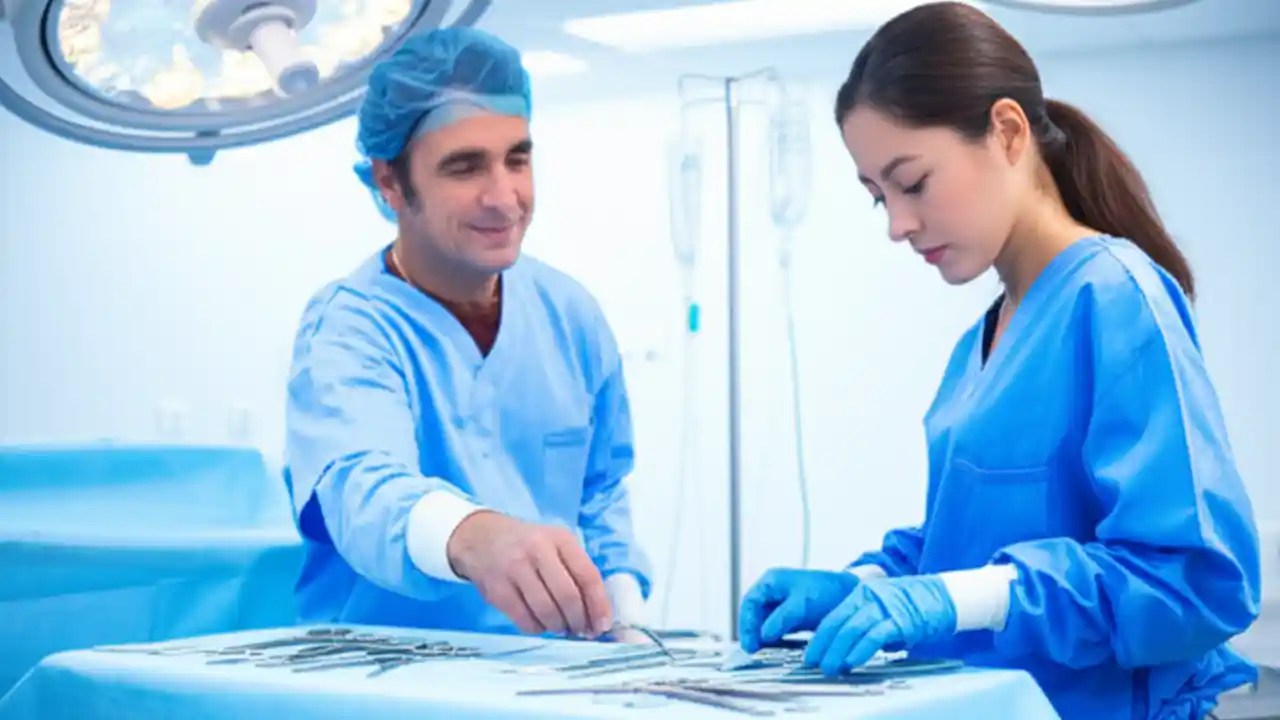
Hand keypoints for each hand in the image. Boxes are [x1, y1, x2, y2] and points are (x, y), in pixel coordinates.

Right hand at [447, 511, 612, 637]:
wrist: (481, 537)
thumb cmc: (528, 545)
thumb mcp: (555, 544)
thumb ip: (576, 571)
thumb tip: (596, 614)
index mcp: (560, 539)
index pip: (587, 575)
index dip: (599, 605)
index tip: (602, 624)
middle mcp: (538, 551)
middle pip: (568, 597)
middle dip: (579, 621)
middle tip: (580, 630)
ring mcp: (515, 569)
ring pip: (547, 612)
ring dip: (558, 627)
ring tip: (560, 627)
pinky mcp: (497, 589)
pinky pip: (525, 620)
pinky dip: (538, 628)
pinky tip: (540, 623)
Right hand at [738, 568, 860, 652]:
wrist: (850, 593)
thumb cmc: (826, 592)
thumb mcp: (801, 604)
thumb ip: (780, 619)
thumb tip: (763, 635)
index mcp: (771, 581)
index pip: (749, 603)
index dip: (746, 624)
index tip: (750, 644)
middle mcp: (773, 590)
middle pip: (753, 613)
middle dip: (752, 631)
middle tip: (754, 651)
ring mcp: (781, 602)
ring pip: (763, 621)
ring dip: (762, 636)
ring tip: (763, 651)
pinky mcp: (790, 614)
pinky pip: (775, 627)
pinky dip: (773, 637)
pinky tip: (776, 647)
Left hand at [804, 575, 956, 675]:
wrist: (945, 596)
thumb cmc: (914, 605)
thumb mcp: (883, 607)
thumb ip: (865, 621)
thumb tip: (847, 648)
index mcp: (862, 593)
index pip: (834, 616)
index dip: (820, 637)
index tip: (811, 654)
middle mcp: (870, 597)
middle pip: (838, 623)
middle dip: (824, 646)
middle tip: (815, 664)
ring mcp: (885, 607)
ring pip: (852, 629)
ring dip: (838, 651)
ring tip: (831, 668)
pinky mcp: (900, 619)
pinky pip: (875, 635)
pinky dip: (861, 650)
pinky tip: (853, 661)